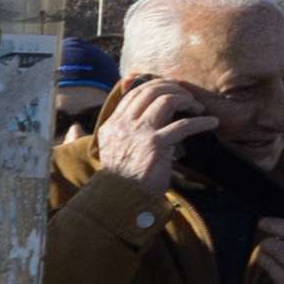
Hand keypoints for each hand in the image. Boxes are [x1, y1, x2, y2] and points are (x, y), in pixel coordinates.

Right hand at [88, 75, 213, 191]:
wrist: (122, 199)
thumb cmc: (119, 178)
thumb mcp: (105, 152)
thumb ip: (96, 136)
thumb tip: (72, 128)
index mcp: (112, 124)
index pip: (134, 92)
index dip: (155, 85)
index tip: (171, 89)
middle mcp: (123, 124)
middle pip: (151, 90)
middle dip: (173, 88)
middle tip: (188, 97)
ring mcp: (139, 133)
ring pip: (166, 100)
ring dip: (186, 100)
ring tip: (198, 108)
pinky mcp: (156, 144)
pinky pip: (183, 125)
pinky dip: (201, 122)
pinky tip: (211, 123)